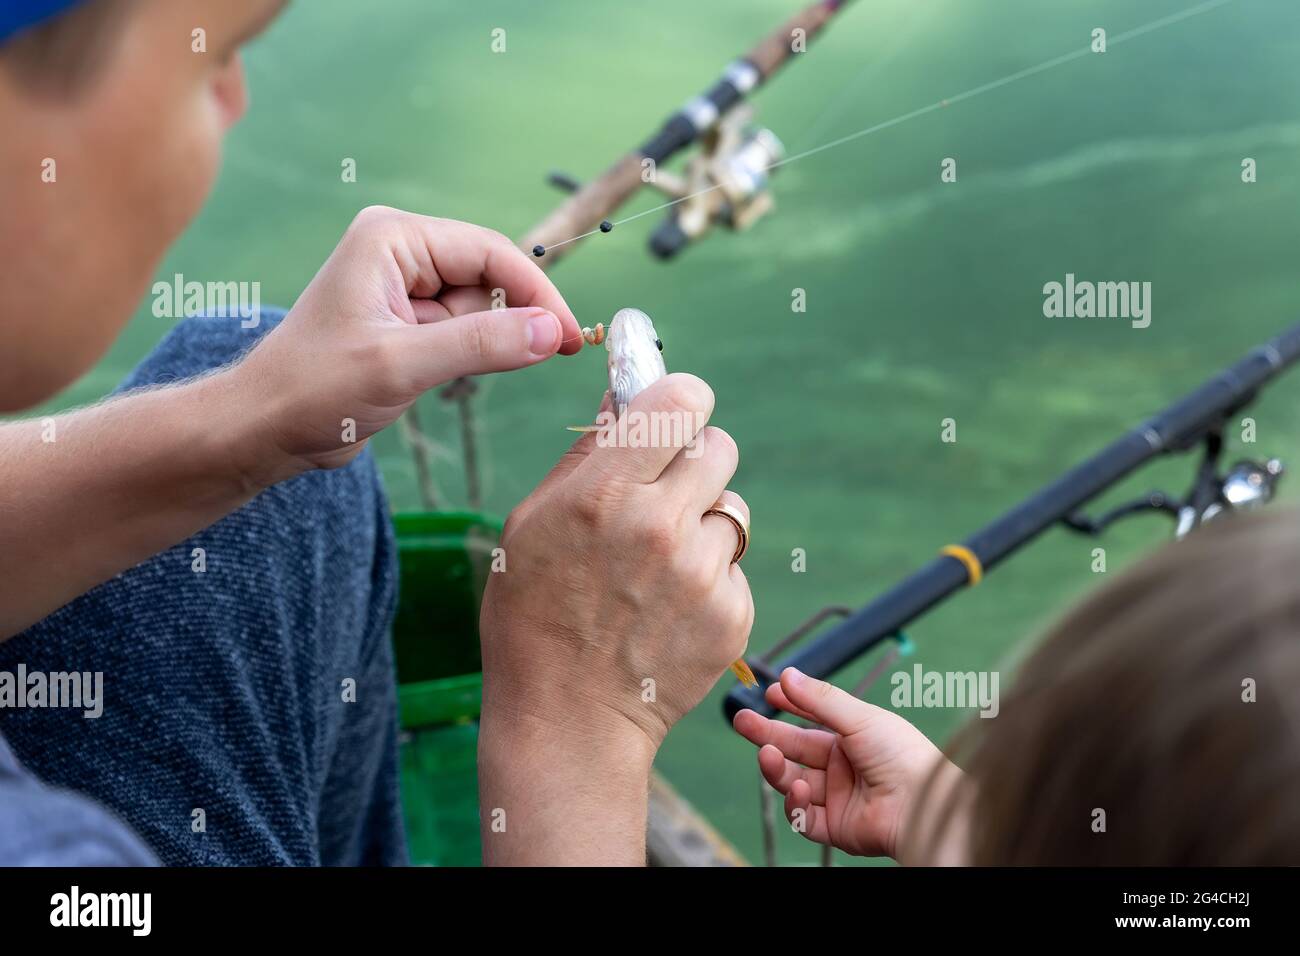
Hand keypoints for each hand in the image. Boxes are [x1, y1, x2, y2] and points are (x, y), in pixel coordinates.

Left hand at [231, 206, 582, 480]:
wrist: (262, 428)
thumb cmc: (312, 389)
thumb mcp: (402, 364)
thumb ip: (480, 344)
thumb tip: (552, 332)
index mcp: (392, 239)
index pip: (488, 252)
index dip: (536, 293)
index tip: (571, 336)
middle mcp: (399, 253)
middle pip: (488, 275)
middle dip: (520, 315)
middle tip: (559, 354)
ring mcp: (402, 289)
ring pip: (479, 306)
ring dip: (495, 339)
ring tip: (487, 373)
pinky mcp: (404, 324)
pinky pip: (461, 330)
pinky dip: (477, 353)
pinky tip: (466, 379)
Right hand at [477, 374, 753, 863]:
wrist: (567, 720)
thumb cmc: (533, 616)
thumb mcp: (532, 524)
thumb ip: (587, 455)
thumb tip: (623, 396)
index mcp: (605, 492)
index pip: (683, 399)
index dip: (681, 401)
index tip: (673, 415)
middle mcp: (661, 525)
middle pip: (719, 447)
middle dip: (695, 462)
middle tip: (665, 494)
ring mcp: (703, 573)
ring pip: (733, 510)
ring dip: (704, 526)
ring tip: (659, 567)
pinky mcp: (732, 612)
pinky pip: (735, 566)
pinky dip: (711, 578)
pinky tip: (670, 607)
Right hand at [733, 667, 959, 861]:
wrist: (922, 804)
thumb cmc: (902, 756)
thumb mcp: (860, 718)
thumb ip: (819, 700)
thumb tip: (787, 675)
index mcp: (853, 738)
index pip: (812, 719)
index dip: (790, 706)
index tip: (769, 694)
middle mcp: (843, 767)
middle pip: (795, 750)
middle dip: (767, 735)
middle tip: (741, 722)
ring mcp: (837, 797)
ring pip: (794, 782)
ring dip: (777, 769)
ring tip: (768, 756)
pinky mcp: (835, 827)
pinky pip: (804, 816)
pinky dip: (795, 803)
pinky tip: (798, 790)